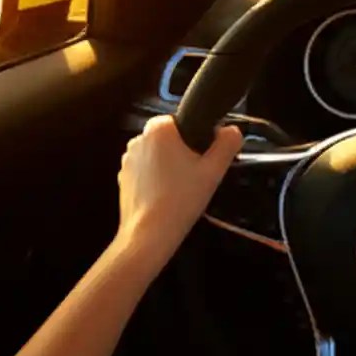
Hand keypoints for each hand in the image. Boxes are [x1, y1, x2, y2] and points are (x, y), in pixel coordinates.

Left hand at [114, 116, 243, 266]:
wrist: (149, 235)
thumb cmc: (181, 198)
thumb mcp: (213, 170)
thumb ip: (227, 144)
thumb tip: (232, 131)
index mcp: (158, 128)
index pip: (182, 121)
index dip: (196, 139)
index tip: (202, 160)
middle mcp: (138, 138)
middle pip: (169, 139)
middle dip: (182, 153)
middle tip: (195, 177)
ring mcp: (127, 159)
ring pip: (157, 156)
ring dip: (168, 167)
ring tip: (180, 191)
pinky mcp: (122, 178)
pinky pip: (145, 172)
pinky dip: (155, 181)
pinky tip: (165, 198)